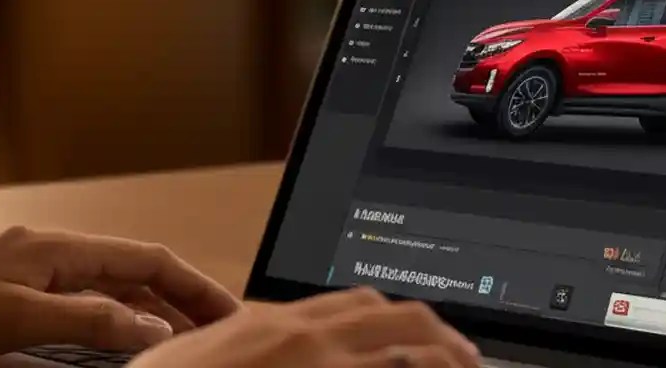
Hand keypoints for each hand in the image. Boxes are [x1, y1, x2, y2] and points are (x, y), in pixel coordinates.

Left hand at [0, 226, 240, 359]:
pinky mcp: (12, 293)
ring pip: (109, 288)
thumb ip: (91, 320)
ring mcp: (32, 271)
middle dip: (180, 301)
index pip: (149, 260)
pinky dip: (111, 319)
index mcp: (61, 248)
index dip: (194, 287)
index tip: (229, 313)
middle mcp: (53, 252)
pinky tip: (118, 342)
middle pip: (135, 273)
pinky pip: (80, 302)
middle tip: (217, 333)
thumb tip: (151, 325)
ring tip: (181, 342)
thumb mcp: (20, 320)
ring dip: (148, 312)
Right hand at [128, 287, 479, 367]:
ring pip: (406, 356)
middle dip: (439, 335)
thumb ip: (240, 340)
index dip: (400, 318)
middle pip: (395, 321)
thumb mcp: (199, 356)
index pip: (357, 305)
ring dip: (444, 360)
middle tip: (466, 355)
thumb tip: (255, 336)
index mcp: (272, 325)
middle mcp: (303, 344)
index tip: (422, 333)